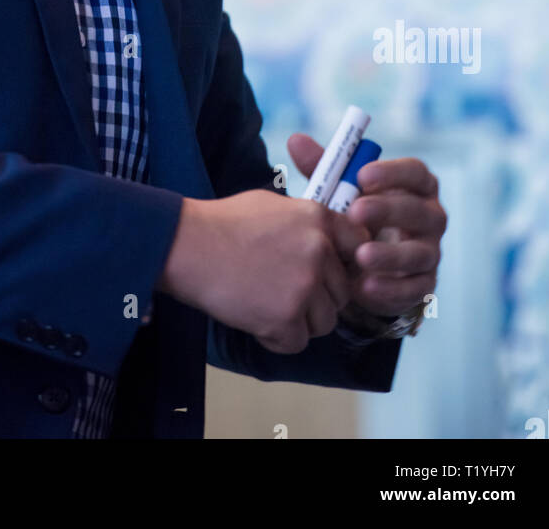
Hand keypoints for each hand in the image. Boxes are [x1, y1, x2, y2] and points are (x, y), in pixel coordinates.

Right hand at [158, 188, 370, 354]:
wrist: (189, 246)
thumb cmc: (223, 222)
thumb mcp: (273, 205)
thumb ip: (306, 223)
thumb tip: (326, 241)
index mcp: (318, 219)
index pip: (359, 247)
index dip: (344, 266)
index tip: (327, 275)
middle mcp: (320, 251)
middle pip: (341, 293)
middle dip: (317, 299)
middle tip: (282, 292)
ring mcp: (306, 286)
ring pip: (324, 323)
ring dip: (300, 322)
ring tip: (266, 306)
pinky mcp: (287, 318)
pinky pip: (297, 343)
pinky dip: (277, 338)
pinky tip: (255, 319)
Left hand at [288, 134, 446, 318]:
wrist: (358, 267)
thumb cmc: (352, 217)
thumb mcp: (338, 193)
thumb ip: (323, 168)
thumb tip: (295, 140)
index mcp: (414, 187)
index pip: (416, 173)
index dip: (392, 172)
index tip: (361, 176)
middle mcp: (430, 217)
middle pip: (420, 211)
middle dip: (388, 211)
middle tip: (355, 212)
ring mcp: (430, 252)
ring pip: (419, 253)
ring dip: (390, 255)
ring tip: (360, 255)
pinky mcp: (424, 284)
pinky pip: (414, 288)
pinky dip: (391, 289)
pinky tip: (365, 287)